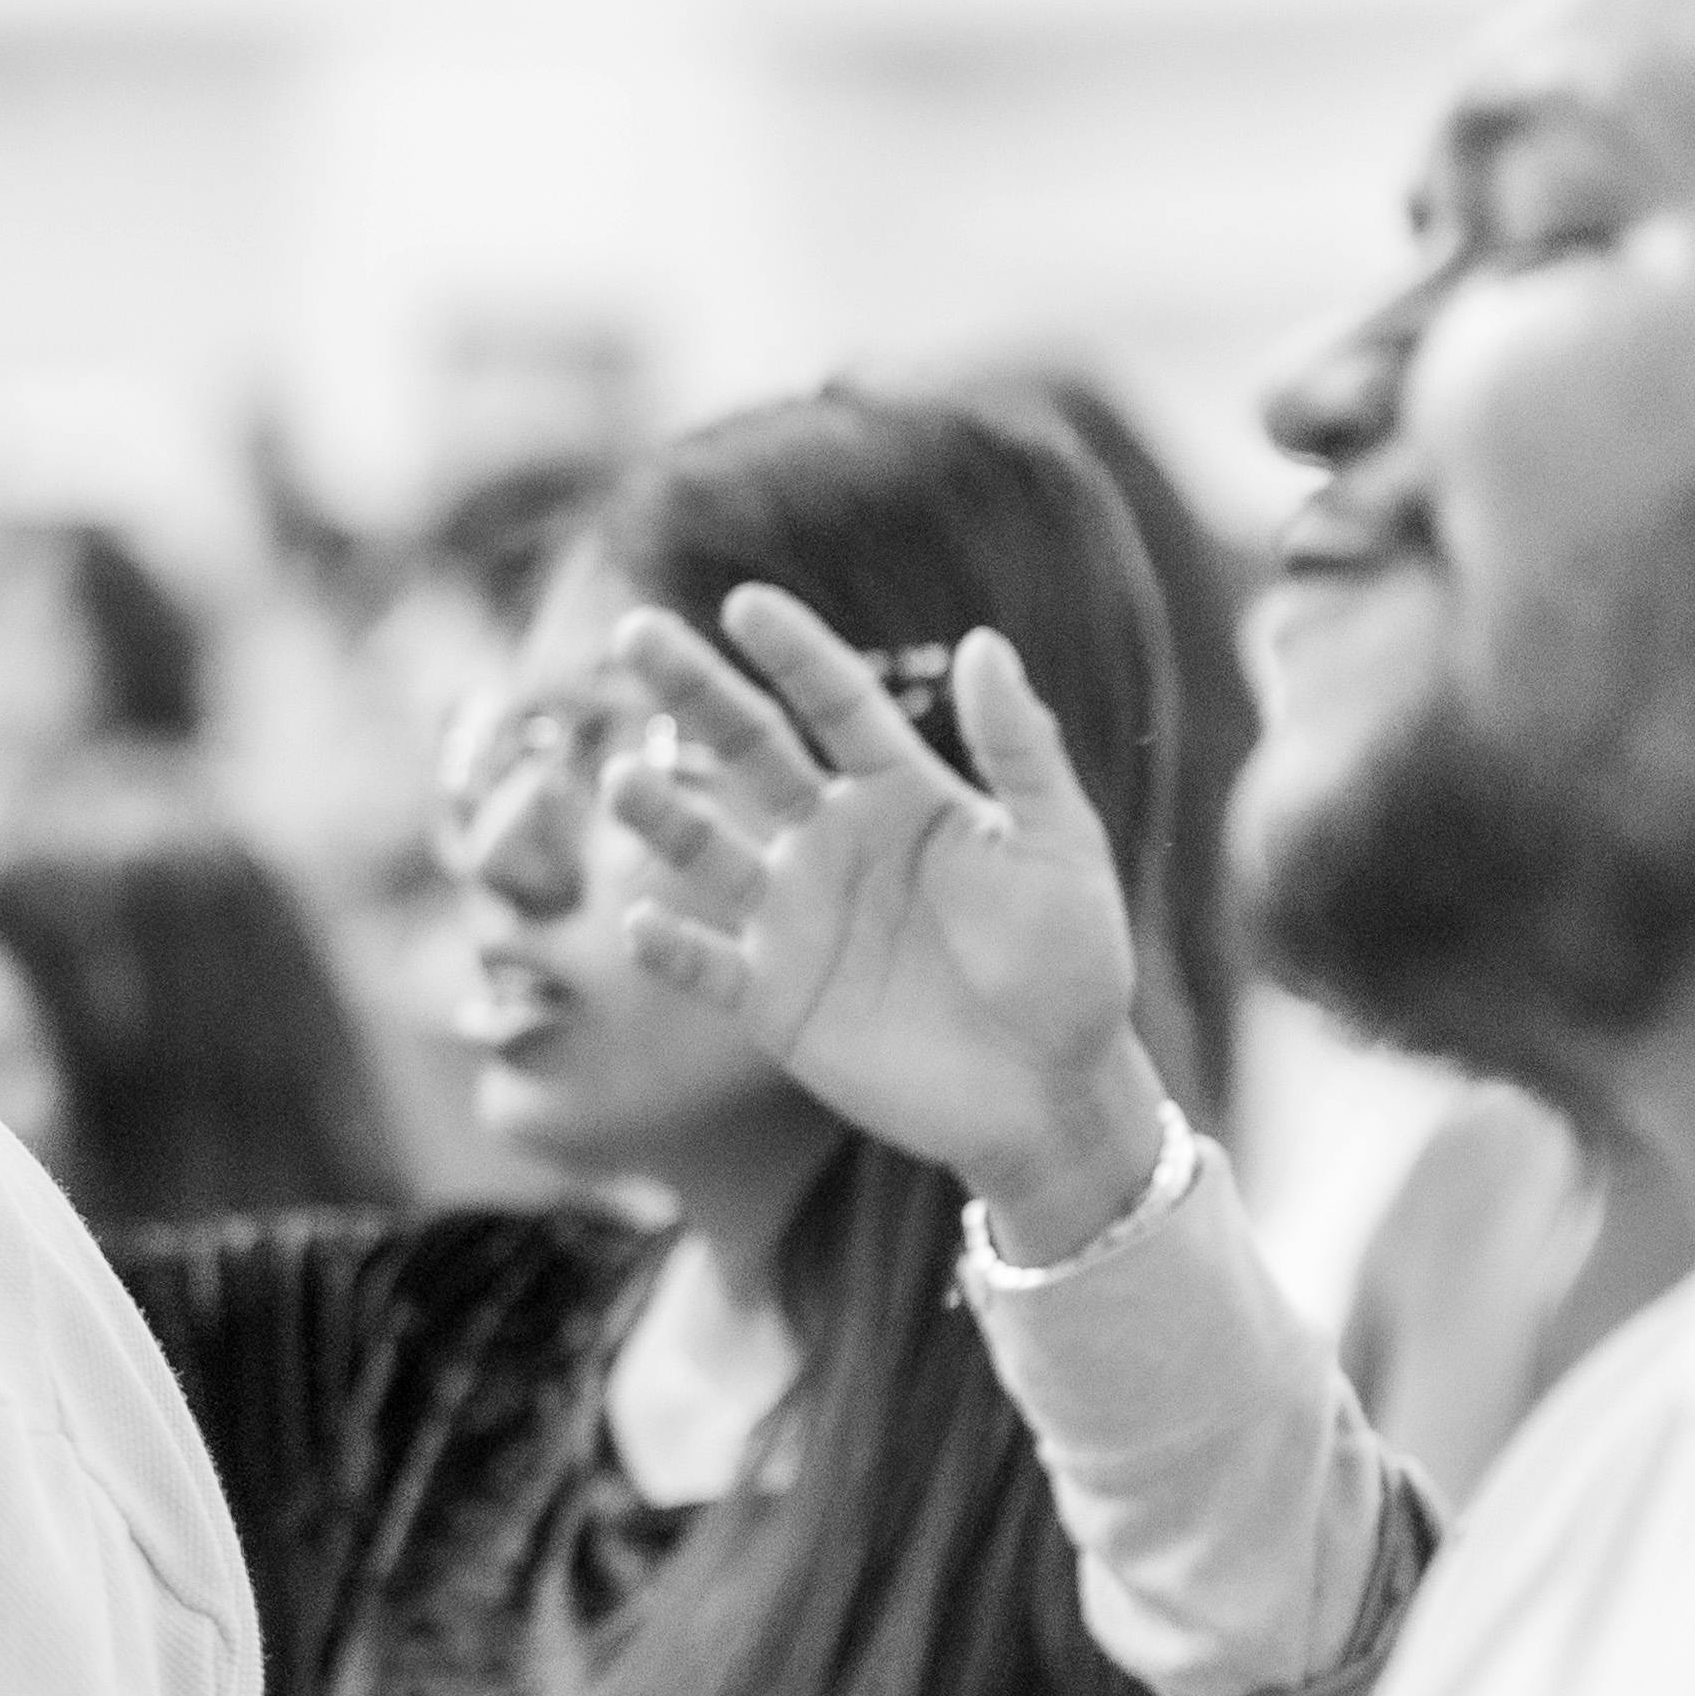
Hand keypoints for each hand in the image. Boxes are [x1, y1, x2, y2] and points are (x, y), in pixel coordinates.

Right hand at [601, 584, 1168, 1254]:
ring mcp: (799, 921)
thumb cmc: (1074, 962)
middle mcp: (837, 845)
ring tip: (620, 780)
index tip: (743, 604)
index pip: (837, 705)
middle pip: (750, 753)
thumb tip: (982, 642)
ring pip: (708, 851)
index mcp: (904, 797)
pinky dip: (669, 947)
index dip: (792, 653)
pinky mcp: (776, 1001)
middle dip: (693, 692)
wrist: (1053, 1091)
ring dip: (663, 816)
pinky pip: (704, 966)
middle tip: (634, 633)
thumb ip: (1019, 750)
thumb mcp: (1059, 847)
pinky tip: (639, 921)